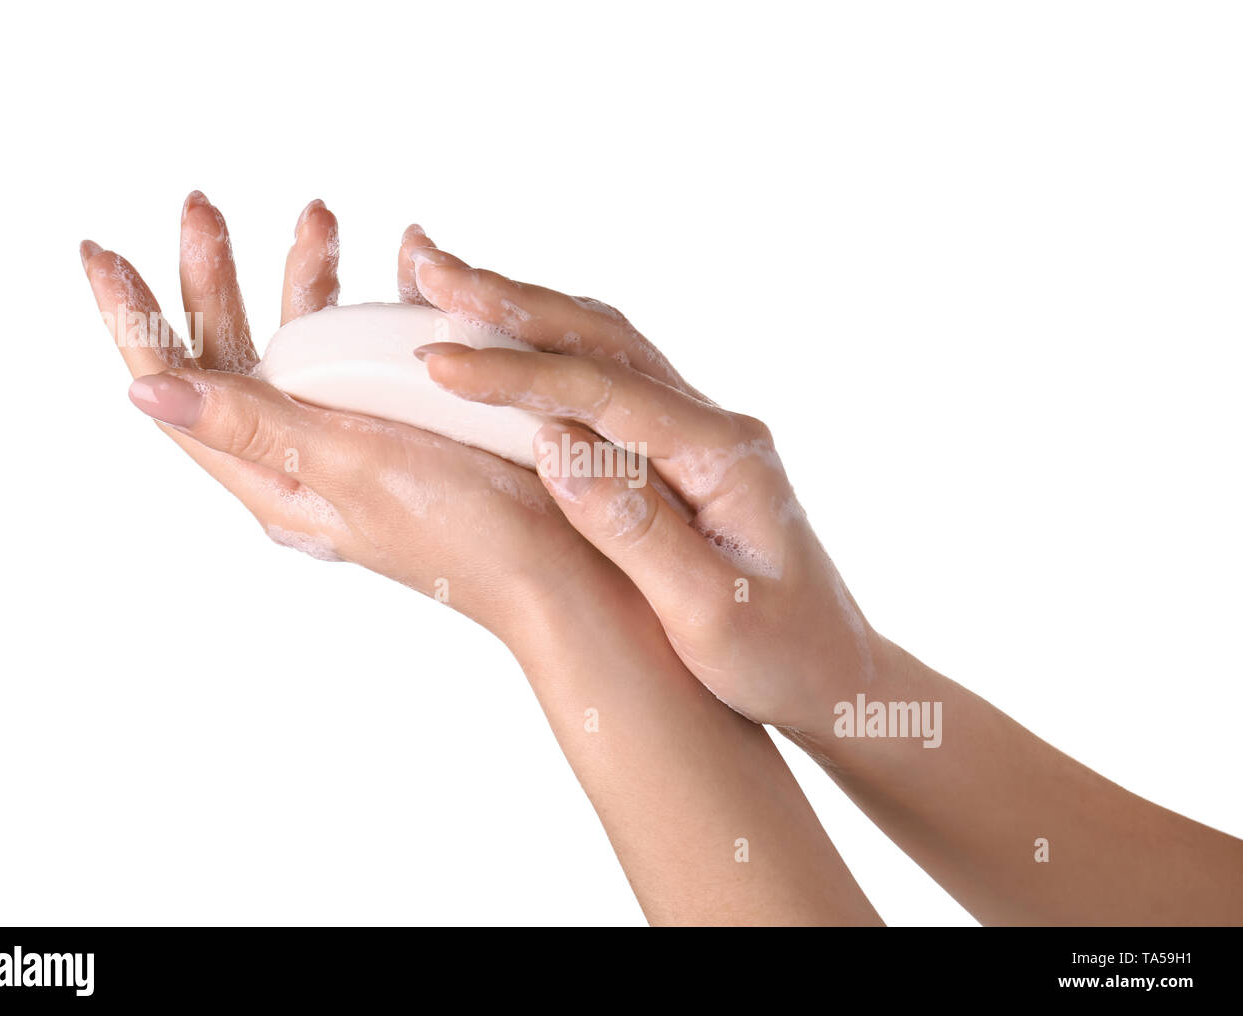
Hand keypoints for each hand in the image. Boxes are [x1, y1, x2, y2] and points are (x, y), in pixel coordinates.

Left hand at [80, 196, 609, 636]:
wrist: (563, 569)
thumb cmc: (465, 529)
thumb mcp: (349, 465)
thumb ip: (251, 423)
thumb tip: (146, 394)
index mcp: (273, 476)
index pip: (178, 388)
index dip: (135, 321)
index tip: (102, 250)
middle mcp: (301, 459)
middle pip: (230, 357)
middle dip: (212, 277)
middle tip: (203, 208)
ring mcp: (352, 441)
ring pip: (297, 349)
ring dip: (294, 281)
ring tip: (318, 218)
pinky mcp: (402, 428)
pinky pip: (360, 357)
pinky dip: (362, 306)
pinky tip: (391, 272)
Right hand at [404, 241, 879, 733]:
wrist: (832, 671)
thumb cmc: (777, 655)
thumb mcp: (709, 613)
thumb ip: (634, 529)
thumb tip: (552, 446)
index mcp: (724, 456)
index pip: (606, 391)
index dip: (517, 373)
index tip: (435, 363)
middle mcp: (714, 424)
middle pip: (604, 338)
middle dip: (510, 301)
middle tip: (425, 265)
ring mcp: (698, 431)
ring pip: (606, 344)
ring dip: (526, 308)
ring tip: (445, 280)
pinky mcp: (680, 448)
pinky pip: (609, 375)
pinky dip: (549, 344)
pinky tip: (503, 334)